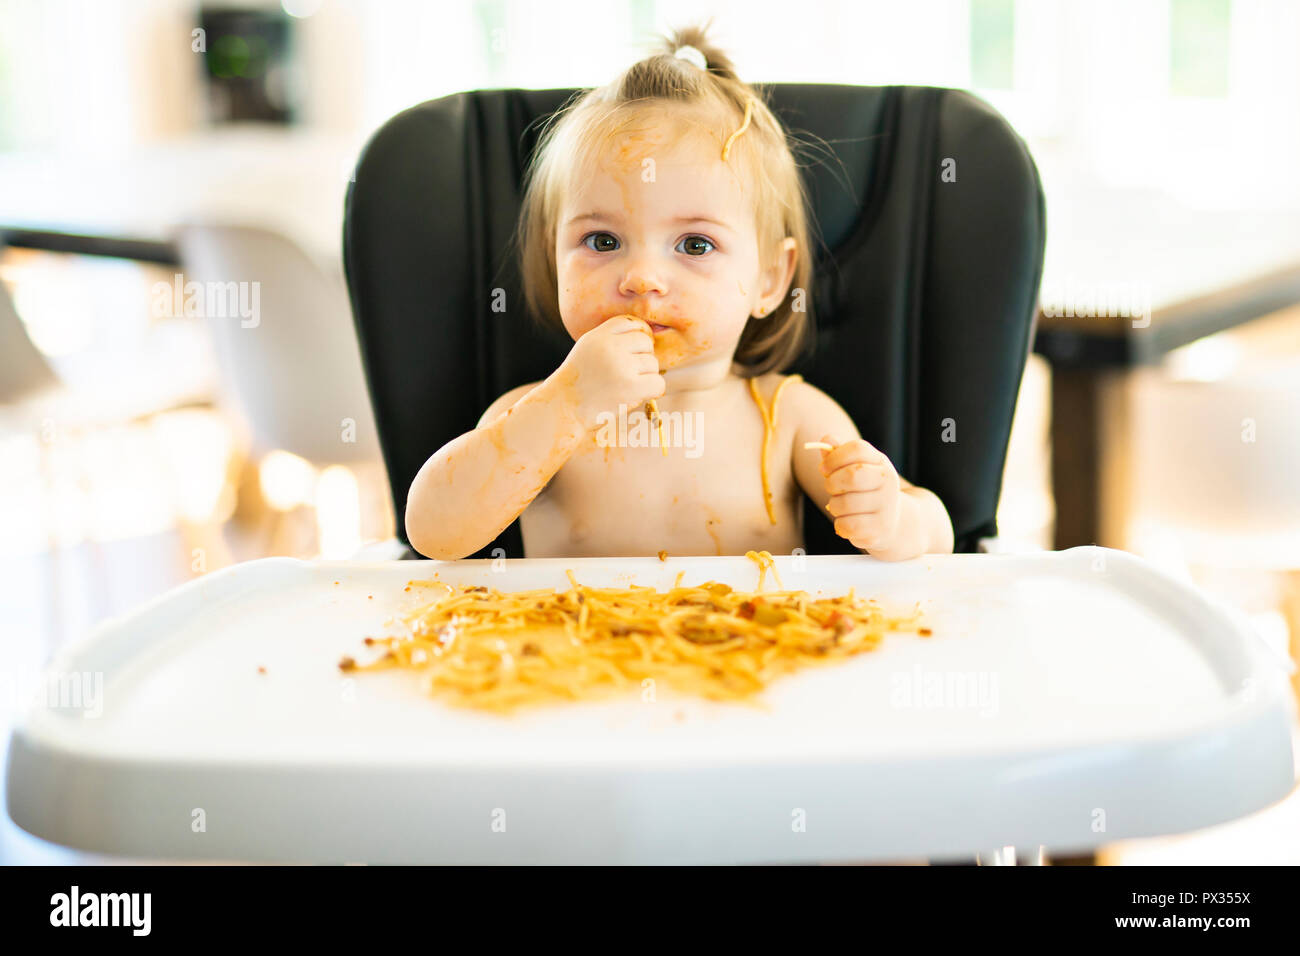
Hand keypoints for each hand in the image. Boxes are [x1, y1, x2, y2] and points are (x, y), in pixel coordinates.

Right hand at [552, 315, 665, 430]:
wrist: (564, 409)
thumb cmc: (578, 384)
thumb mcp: (587, 350)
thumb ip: (610, 340)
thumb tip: (647, 337)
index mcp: (598, 335)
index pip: (631, 322)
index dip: (639, 334)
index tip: (636, 350)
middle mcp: (610, 346)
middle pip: (646, 342)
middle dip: (643, 358)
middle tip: (630, 374)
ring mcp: (621, 365)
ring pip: (653, 364)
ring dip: (646, 377)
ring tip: (626, 388)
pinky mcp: (631, 386)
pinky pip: (658, 383)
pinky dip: (652, 392)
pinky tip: (636, 396)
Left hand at [816, 434, 904, 552]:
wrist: (893, 522)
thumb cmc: (866, 490)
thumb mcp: (855, 469)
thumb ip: (838, 455)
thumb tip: (826, 439)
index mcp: (880, 462)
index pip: (857, 449)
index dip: (834, 458)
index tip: (823, 469)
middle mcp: (888, 481)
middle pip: (851, 476)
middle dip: (832, 483)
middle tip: (831, 489)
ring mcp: (886, 506)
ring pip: (844, 503)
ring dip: (833, 506)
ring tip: (840, 507)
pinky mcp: (880, 529)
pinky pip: (846, 525)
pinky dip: (840, 525)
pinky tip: (846, 522)